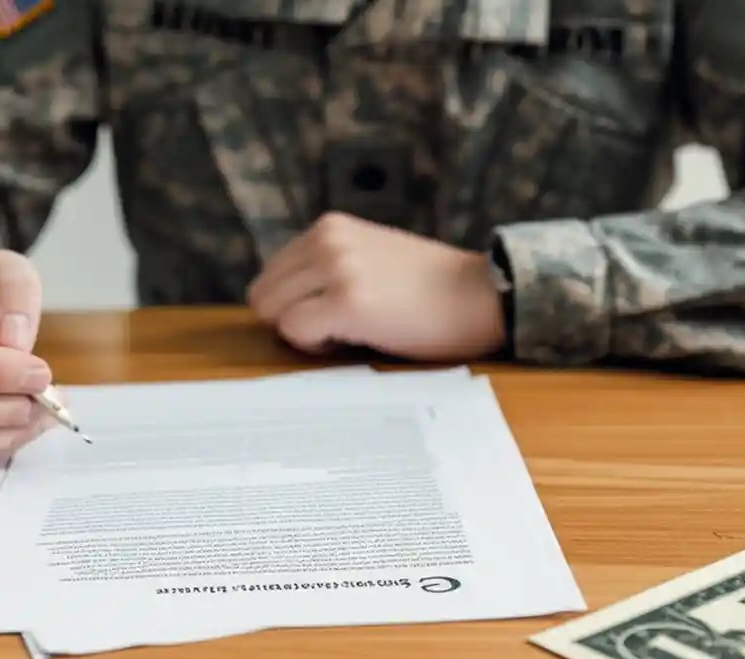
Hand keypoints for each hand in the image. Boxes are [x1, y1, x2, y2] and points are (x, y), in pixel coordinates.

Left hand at [247, 212, 506, 359]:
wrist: (481, 295)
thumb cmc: (428, 287)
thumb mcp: (367, 255)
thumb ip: (324, 265)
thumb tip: (275, 300)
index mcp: (329, 227)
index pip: (271, 275)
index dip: (294, 303)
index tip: (331, 311)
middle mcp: (327, 241)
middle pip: (264, 295)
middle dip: (292, 318)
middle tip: (337, 325)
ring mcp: (337, 270)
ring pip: (274, 313)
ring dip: (303, 330)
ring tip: (349, 329)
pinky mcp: (347, 303)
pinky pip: (295, 332)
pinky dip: (315, 345)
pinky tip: (353, 338)